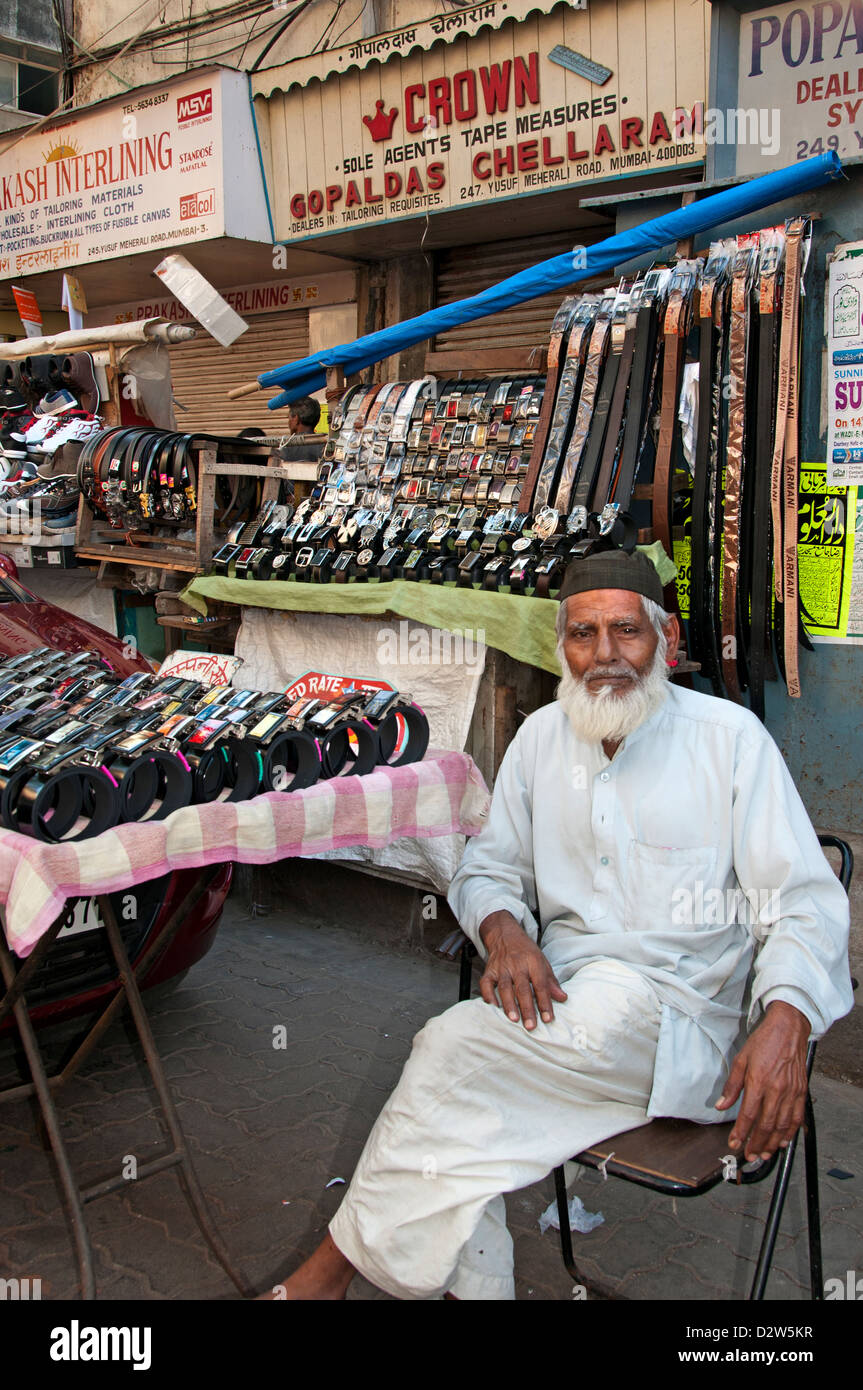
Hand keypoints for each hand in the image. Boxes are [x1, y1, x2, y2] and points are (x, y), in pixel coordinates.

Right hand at [478, 910, 566, 1030]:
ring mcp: (502, 968)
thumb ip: (551, 982)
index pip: (541, 985)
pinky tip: (493, 1007)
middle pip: (523, 989)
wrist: (505, 934)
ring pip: (505, 988)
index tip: (548, 1019)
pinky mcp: (489, 970)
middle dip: (527, 1008)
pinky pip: (486, 984)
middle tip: (531, 1026)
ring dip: (509, 1004)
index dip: (545, 1002)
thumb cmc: (526, 951)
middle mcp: (517, 965)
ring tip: (514, 1019)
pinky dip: (488, 995)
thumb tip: (562, 998)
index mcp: (533, 962)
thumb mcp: (542, 962)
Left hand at [715, 1001, 809, 1160]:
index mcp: (759, 1081)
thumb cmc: (764, 1041)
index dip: (740, 1133)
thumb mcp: (741, 1059)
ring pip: (782, 1125)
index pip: (748, 1115)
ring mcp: (791, 1092)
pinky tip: (783, 1141)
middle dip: (756, 1143)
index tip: (734, 1143)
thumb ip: (732, 1085)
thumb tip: (721, 1105)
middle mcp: (777, 1089)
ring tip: (763, 1153)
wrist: (788, 1028)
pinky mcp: (801, 1091)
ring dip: (772, 1143)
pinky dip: (790, 1132)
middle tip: (748, 1154)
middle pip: (766, 1125)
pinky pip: (797, 1118)